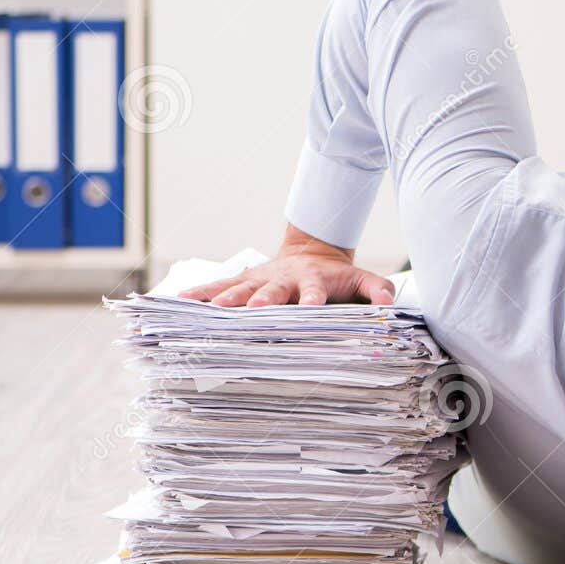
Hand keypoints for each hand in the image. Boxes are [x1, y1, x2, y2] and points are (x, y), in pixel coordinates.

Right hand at [177, 225, 395, 307]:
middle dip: (263, 300)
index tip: (311, 309)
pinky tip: (176, 302)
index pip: (313, 292)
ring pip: (239, 288)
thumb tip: (388, 306)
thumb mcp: (362, 279)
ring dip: (226, 299)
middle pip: (272, 291)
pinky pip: (216, 287)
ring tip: (210, 310)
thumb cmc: (337, 277)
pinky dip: (197, 294)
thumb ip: (377, 289)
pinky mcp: (241, 282)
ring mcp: (259, 280)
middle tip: (254, 309)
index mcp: (312, 281)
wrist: (311, 253)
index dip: (312, 300)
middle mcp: (282, 280)